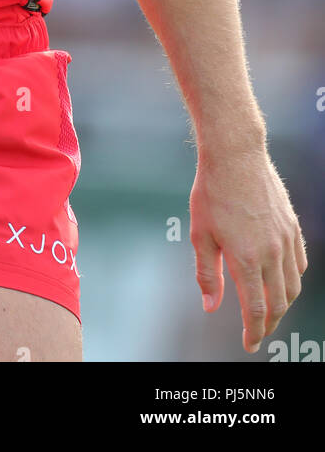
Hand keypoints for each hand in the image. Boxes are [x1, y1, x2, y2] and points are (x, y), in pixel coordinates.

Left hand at [190, 145, 306, 353]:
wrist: (235, 155)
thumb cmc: (212, 192)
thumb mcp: (200, 234)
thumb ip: (208, 274)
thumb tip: (210, 306)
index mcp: (246, 259)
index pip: (255, 310)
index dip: (254, 333)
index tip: (249, 345)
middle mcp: (271, 253)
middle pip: (278, 303)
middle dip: (270, 324)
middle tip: (259, 332)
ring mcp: (285, 239)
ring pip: (293, 285)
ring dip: (284, 304)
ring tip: (270, 309)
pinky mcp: (292, 225)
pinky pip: (300, 262)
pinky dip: (294, 278)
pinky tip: (283, 280)